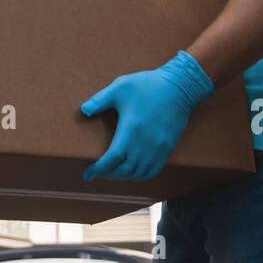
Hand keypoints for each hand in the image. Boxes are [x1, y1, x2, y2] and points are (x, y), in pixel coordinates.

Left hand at [80, 50, 215, 181]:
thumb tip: (83, 111)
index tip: (88, 174)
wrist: (179, 87)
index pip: (112, 159)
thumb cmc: (147, 85)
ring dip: (123, 176)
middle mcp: (145, 143)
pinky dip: (140, 176)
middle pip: (124, 171)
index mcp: (131, 129)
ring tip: (112, 171)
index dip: (98, 170)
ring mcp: (158, 148)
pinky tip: (132, 171)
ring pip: (138, 174)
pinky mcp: (167, 149)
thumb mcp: (120, 87)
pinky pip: (153, 171)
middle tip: (98, 171)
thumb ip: (100, 100)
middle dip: (108, 174)